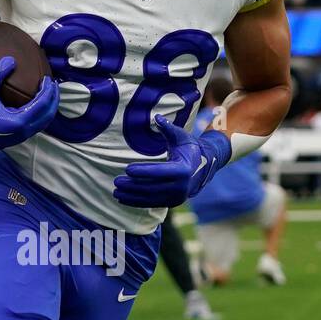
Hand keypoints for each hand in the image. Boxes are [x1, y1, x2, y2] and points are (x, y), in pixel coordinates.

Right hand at [0, 56, 58, 154]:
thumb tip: (10, 60)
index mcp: (17, 121)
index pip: (42, 105)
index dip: (48, 91)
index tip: (48, 79)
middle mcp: (22, 131)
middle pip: (48, 115)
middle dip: (53, 99)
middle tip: (53, 84)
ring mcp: (21, 136)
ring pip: (44, 122)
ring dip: (49, 107)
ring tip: (49, 92)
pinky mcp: (18, 137)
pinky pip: (36, 125)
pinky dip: (41, 113)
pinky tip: (37, 103)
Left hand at [113, 115, 230, 208]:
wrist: (205, 166)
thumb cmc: (189, 148)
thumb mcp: (181, 137)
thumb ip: (168, 128)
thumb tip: (156, 117)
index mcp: (184, 170)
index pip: (160, 171)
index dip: (143, 171)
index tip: (127, 169)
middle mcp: (181, 186)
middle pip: (153, 187)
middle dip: (133, 185)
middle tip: (116, 181)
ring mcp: (177, 196)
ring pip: (150, 197)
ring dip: (132, 195)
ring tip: (116, 191)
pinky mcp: (172, 202)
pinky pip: (152, 203)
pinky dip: (137, 201)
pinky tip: (123, 198)